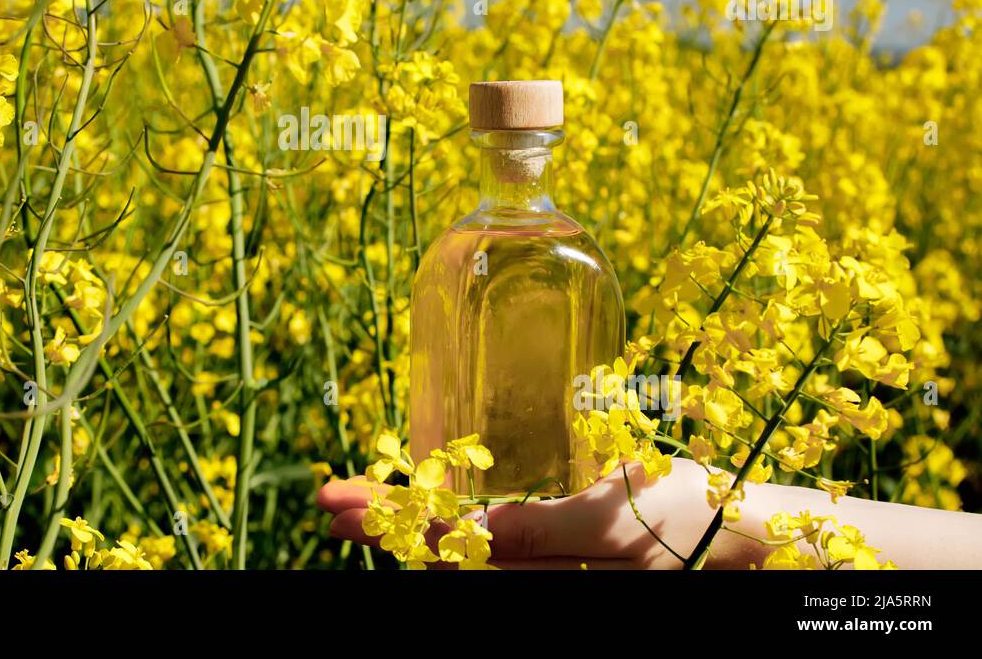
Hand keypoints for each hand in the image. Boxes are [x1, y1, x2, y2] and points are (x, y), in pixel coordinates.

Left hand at [318, 457, 738, 568]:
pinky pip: (498, 553)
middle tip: (330, 503)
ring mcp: (549, 566)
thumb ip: (547, 531)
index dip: (391, 522)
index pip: (450, 544)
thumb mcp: (618, 520)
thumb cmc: (692, 516)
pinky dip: (451, 538)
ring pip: (463, 554)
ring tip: (358, 509)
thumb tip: (476, 534)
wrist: (747, 538)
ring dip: (407, 528)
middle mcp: (539, 572)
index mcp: (547, 563)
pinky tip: (426, 524)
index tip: (341, 503)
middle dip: (382, 526)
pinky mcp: (565, 554)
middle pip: (442, 553)